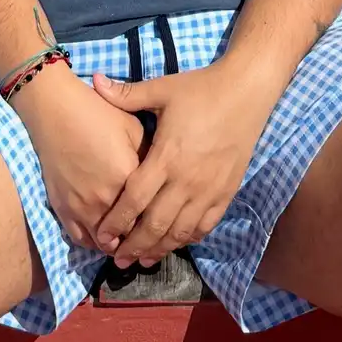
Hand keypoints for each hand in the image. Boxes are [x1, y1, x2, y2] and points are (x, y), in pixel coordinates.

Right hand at [14, 63, 146, 250]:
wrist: (55, 110)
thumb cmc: (97, 113)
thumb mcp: (133, 127)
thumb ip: (150, 156)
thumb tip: (164, 174)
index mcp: (129, 178)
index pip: (152, 214)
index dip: (160, 221)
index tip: (166, 222)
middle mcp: (106, 200)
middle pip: (130, 234)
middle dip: (142, 239)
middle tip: (151, 239)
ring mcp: (82, 208)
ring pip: (106, 244)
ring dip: (119, 245)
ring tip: (129, 244)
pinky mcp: (63, 209)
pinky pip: (82, 239)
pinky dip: (96, 243)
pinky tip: (105, 238)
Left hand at [90, 62, 275, 267]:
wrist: (247, 91)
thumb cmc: (201, 89)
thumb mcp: (162, 89)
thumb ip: (127, 94)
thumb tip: (94, 81)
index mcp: (166, 157)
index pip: (135, 200)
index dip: (116, 222)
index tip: (102, 237)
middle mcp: (186, 180)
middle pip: (155, 225)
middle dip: (134, 247)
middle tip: (117, 261)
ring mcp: (209, 190)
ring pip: (181, 232)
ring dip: (160, 249)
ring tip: (143, 260)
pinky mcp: (227, 192)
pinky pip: (206, 226)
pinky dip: (189, 239)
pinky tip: (177, 242)